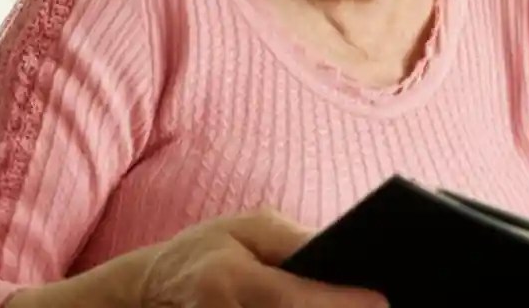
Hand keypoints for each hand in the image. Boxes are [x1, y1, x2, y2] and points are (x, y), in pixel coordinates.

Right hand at [132, 208, 388, 307]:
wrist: (145, 293)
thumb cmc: (203, 252)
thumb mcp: (245, 228)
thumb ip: (293, 239)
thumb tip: (341, 248)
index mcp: (228, 281)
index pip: (295, 299)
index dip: (342, 303)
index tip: (382, 302)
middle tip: (383, 305)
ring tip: (364, 306)